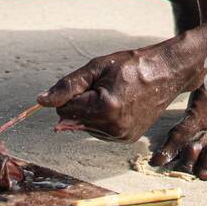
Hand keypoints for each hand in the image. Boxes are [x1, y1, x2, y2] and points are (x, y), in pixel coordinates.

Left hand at [39, 40, 193, 141]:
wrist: (165, 73)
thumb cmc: (130, 65)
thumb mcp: (96, 68)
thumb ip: (67, 86)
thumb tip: (41, 101)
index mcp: (105, 108)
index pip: (63, 109)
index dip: (71, 93)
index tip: (90, 81)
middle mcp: (113, 128)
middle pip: (72, 120)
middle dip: (80, 103)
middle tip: (104, 87)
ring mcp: (121, 136)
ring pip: (84, 127)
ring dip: (89, 112)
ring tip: (113, 95)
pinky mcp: (126, 139)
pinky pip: (99, 131)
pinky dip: (100, 119)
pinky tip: (117, 105)